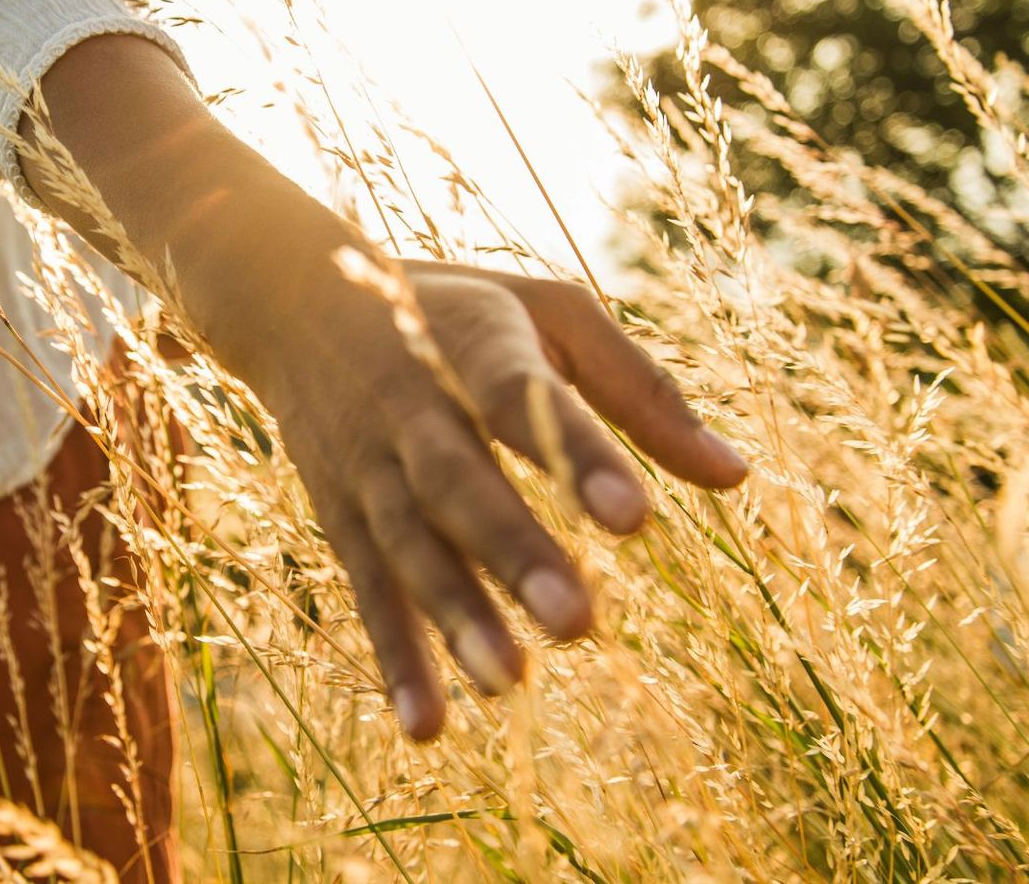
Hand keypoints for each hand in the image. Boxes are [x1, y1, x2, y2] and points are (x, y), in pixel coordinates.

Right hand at [266, 259, 746, 739]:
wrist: (292, 302)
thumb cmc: (455, 312)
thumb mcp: (549, 314)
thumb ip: (639, 389)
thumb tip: (736, 476)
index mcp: (474, 346)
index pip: (521, 399)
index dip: (575, 457)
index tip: (635, 519)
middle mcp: (413, 410)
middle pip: (458, 485)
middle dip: (512, 552)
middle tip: (579, 622)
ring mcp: (369, 470)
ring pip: (410, 548)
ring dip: (454, 618)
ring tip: (511, 685)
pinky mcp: (341, 520)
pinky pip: (370, 593)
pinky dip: (395, 659)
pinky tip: (429, 725)